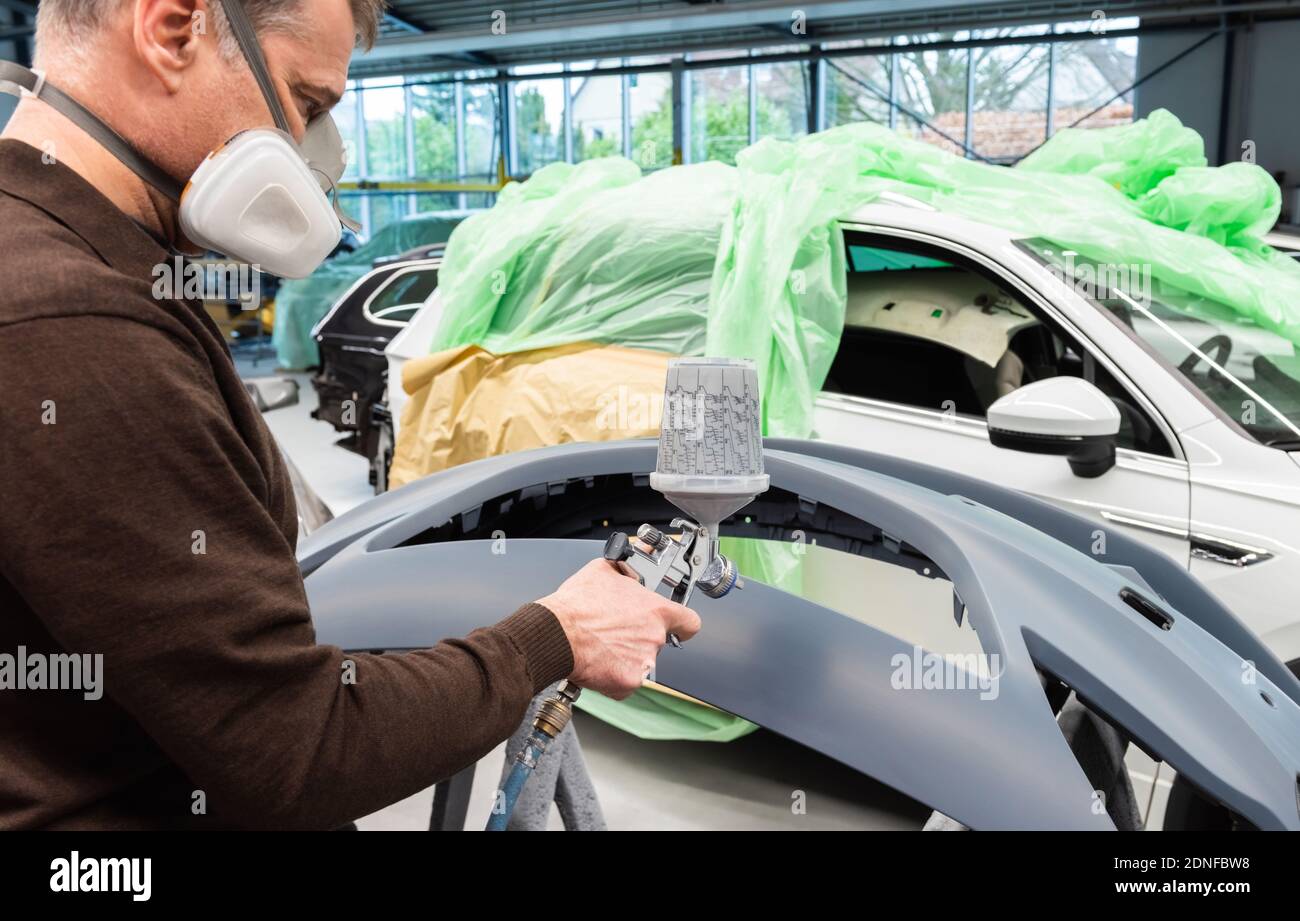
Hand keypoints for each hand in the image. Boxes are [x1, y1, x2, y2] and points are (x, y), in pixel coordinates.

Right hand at [538, 558, 701, 699]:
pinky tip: (598, 661)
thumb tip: (634, 557)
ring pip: (640, 661)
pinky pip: (626, 681)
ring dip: (625, 655)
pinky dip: (614, 675)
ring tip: (602, 644)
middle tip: (616, 630)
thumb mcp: (603, 570)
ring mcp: (643, 662)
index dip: (683, 624)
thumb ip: (626, 568)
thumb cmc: (577, 605)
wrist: (556, 634)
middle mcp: (655, 638)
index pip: (690, 622)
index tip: (678, 626)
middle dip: (639, 637)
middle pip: (657, 641)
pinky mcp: (628, 682)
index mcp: (655, 611)